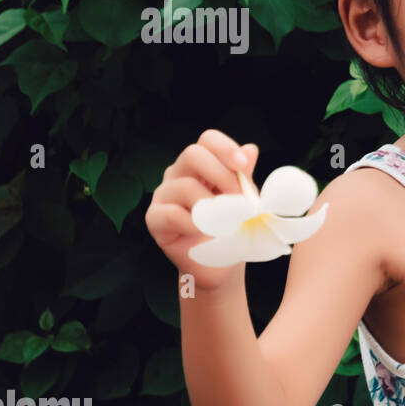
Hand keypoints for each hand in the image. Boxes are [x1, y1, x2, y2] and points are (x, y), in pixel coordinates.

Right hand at [145, 128, 257, 291]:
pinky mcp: (154, 219)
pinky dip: (194, 224)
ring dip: (212, 206)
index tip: (243, 164)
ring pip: (184, 186)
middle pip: (192, 154)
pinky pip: (172, 214)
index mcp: (201, 166)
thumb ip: (243, 176)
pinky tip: (205, 232)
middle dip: (221, 174)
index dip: (225, 147)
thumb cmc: (231, 227)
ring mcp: (163, 195)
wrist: (220, 264)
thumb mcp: (244, 200)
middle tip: (239, 199)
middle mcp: (178, 175)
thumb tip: (250, 149)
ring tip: (227, 222)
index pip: (207, 140)